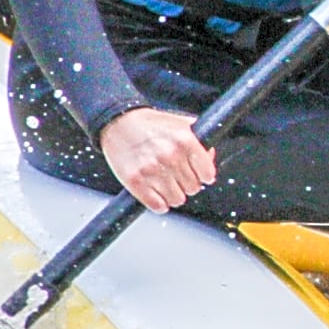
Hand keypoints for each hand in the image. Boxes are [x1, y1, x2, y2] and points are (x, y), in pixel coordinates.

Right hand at [99, 106, 216, 212]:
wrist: (118, 122)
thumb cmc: (149, 124)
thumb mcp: (179, 124)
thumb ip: (198, 139)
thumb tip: (210, 155)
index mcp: (185, 140)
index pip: (207, 173)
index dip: (203, 175)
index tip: (198, 175)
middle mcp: (170, 155)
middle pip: (193, 188)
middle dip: (186, 184)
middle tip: (176, 176)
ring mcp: (152, 170)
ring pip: (177, 199)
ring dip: (173, 194)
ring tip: (165, 183)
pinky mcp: (135, 182)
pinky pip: (158, 206)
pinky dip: (159, 203)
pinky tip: (155, 192)